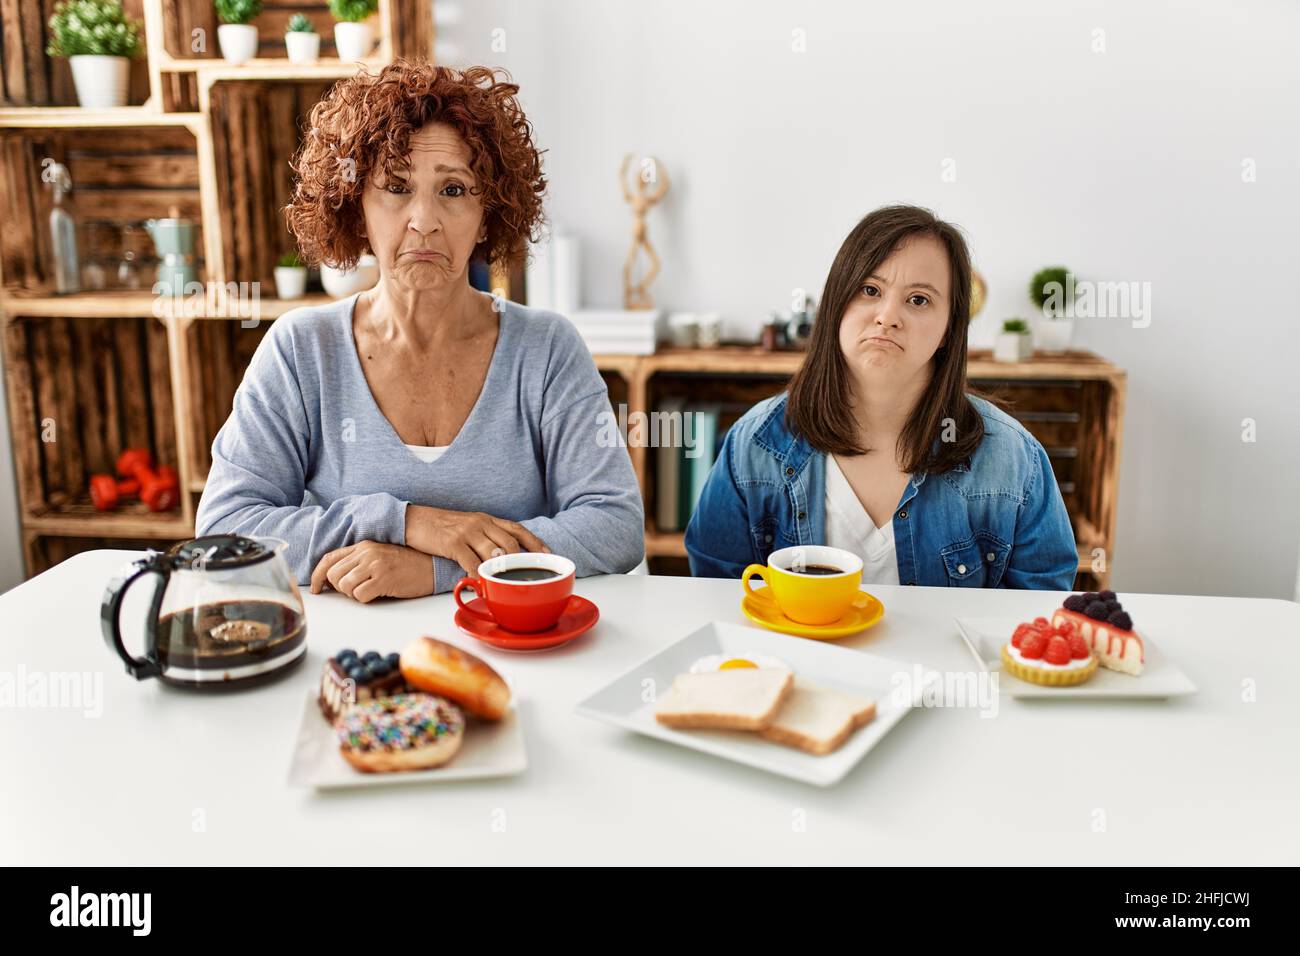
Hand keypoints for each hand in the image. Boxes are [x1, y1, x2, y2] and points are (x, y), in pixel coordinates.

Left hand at [310, 541, 433, 602]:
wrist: (433, 566)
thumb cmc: (408, 566)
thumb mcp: (380, 558)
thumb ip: (359, 563)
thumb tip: (335, 582)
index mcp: (363, 546)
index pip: (329, 558)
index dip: (317, 575)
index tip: (316, 589)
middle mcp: (366, 552)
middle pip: (334, 574)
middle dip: (339, 588)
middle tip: (355, 591)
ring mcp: (375, 564)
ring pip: (344, 586)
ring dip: (353, 594)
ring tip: (369, 591)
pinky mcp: (383, 578)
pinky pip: (360, 595)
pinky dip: (365, 599)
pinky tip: (379, 594)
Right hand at [405, 505, 549, 574]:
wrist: (412, 520)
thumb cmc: (440, 527)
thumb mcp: (467, 525)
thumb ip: (485, 536)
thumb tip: (501, 557)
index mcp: (486, 519)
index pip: (517, 529)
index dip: (535, 542)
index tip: (548, 555)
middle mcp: (481, 523)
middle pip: (511, 544)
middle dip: (521, 564)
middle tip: (528, 580)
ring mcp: (468, 532)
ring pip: (495, 554)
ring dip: (503, 573)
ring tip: (509, 587)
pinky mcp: (453, 543)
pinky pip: (472, 563)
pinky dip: (479, 577)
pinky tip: (482, 586)